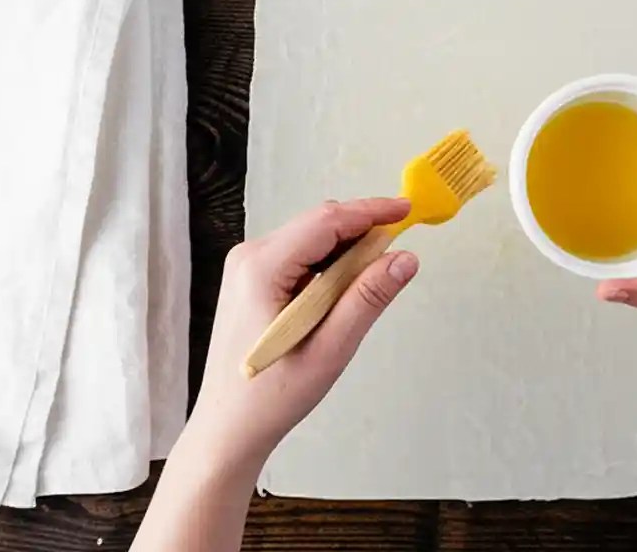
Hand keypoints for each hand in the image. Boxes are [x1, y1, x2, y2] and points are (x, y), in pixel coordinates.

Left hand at [186, 198, 419, 465]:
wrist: (228, 427)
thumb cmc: (271, 396)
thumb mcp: (329, 349)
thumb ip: (367, 298)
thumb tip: (405, 258)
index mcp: (261, 268)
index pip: (325, 220)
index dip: (370, 211)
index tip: (407, 209)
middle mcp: (249, 257)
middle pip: (318, 225)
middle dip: (362, 230)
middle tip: (400, 251)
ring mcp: (247, 268)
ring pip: (311, 240)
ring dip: (346, 251)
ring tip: (374, 279)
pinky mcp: (251, 281)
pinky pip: (299, 257)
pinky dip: (329, 266)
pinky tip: (344, 292)